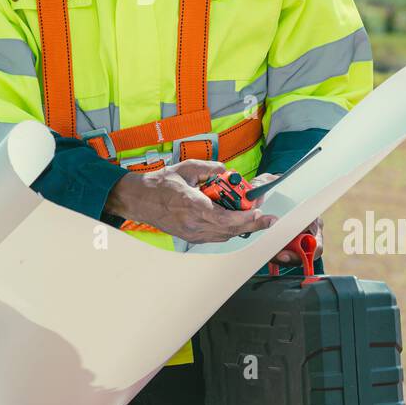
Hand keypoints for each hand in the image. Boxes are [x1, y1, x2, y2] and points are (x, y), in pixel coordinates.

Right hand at [103, 159, 277, 244]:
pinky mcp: (190, 236)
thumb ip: (207, 168)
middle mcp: (193, 224)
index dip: (245, 217)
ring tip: (254, 216)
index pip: (225, 218)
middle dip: (252, 224)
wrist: (139, 200)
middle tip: (267, 219)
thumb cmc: (158, 185)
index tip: (258, 211)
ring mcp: (192, 233)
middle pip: (230, 230)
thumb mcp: (184, 169)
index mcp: (192, 205)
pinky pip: (216, 236)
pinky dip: (228, 229)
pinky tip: (235, 220)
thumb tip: (225, 170)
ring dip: (241, 226)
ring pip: (225, 235)